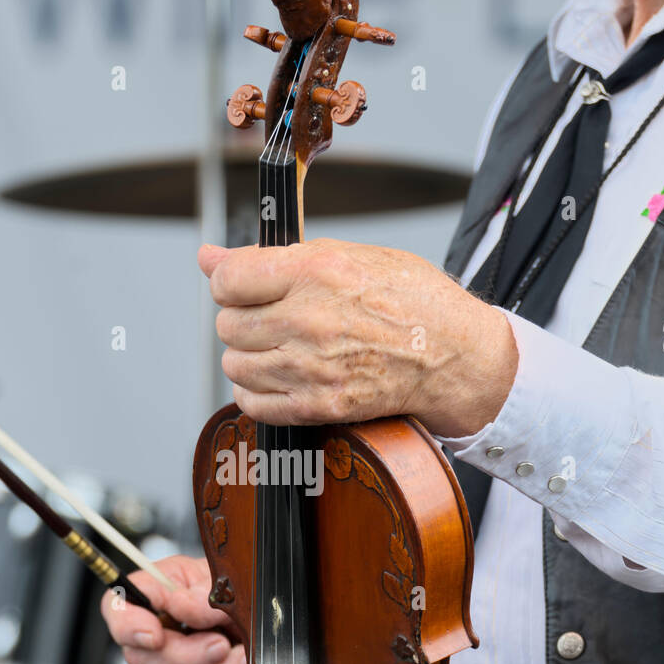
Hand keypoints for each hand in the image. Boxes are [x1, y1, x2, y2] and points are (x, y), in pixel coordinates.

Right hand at [101, 554, 247, 663]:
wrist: (264, 622)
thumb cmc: (234, 595)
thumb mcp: (221, 579)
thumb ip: (202, 592)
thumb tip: (184, 608)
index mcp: (153, 598)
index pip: (117, 609)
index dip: (129, 626)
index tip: (155, 634)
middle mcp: (153, 641)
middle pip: (142, 660)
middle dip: (188, 656)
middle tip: (223, 643)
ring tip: (244, 658)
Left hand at [199, 237, 517, 436]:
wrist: (455, 357)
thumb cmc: (410, 301)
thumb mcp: (347, 257)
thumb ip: (272, 258)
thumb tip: (208, 257)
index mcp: (318, 272)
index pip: (228, 279)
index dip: (230, 282)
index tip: (244, 286)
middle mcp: (310, 320)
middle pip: (228, 324)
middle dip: (243, 319)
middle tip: (272, 316)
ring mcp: (312, 368)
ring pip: (234, 364)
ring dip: (249, 356)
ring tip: (281, 346)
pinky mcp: (318, 406)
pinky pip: (252, 402)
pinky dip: (257, 391)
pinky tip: (282, 375)